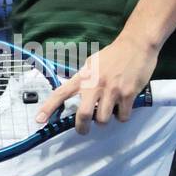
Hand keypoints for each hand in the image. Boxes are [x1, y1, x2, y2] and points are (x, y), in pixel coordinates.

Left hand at [35, 33, 158, 134]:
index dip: (48, 108)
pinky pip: (122, 116)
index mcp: (83, 77)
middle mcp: (95, 84)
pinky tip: (122, 108)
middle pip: (83, 115)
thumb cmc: (113, 55)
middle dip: (82, 127)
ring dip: (105, 120)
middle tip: (84, 129)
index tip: (39, 120)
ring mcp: (112, 90)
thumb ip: (84, 79)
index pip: (61, 93)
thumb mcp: (92, 64)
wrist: (136, 45)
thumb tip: (76, 93)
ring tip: (108, 111)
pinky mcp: (128, 94)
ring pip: (103, 119)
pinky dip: (122, 116)